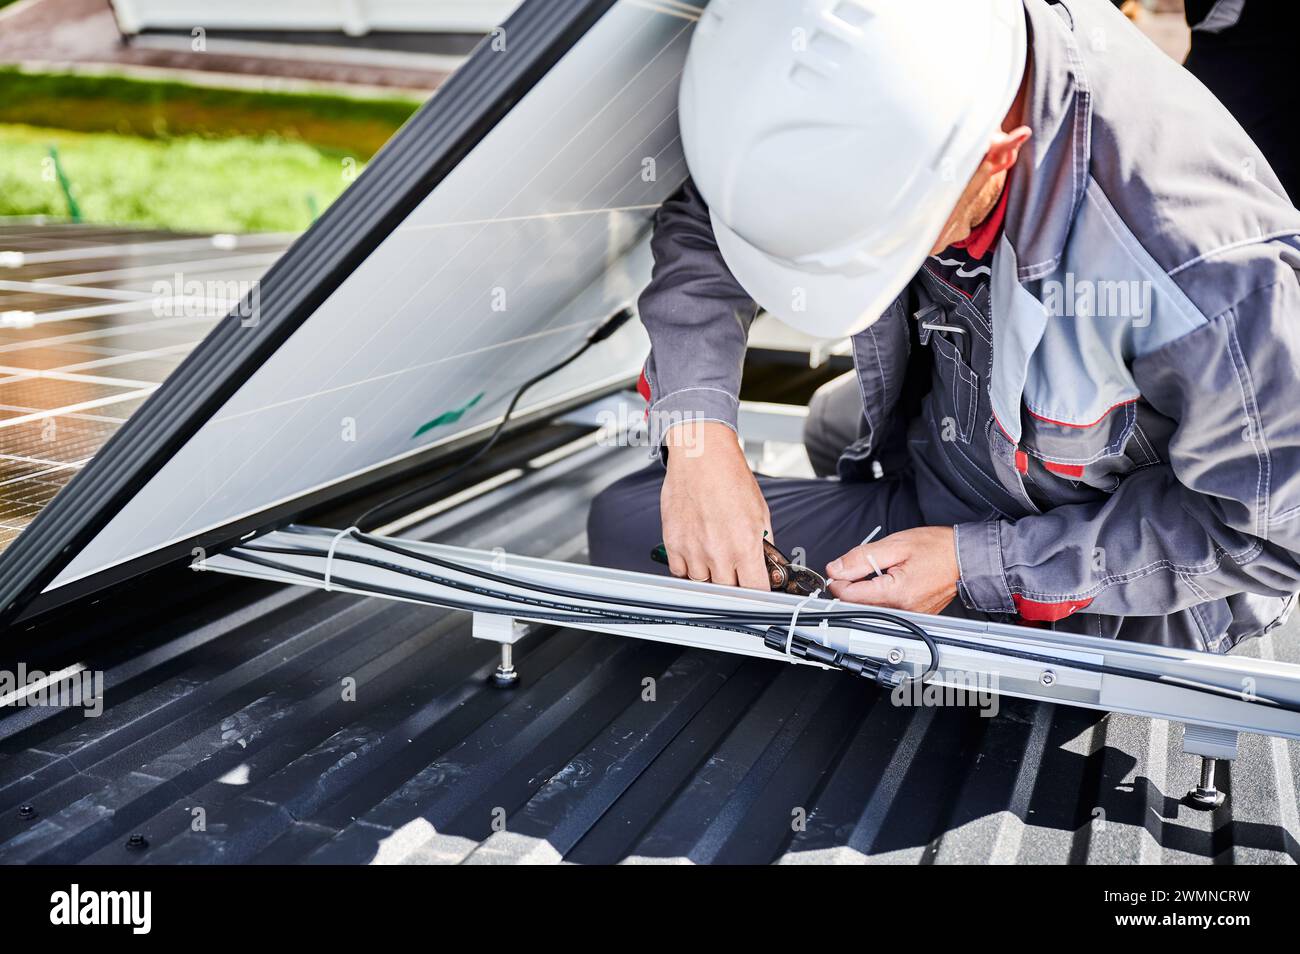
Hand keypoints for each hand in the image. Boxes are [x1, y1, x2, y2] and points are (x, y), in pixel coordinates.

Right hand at [661, 420, 771, 588]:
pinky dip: (688, 568)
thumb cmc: (729, 478)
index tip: (757, 589)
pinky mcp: (673, 543)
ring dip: (709, 576)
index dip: (758, 592)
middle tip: (734, 569)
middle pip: (727, 591)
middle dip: (734, 584)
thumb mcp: (760, 512)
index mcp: (744, 544)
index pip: (755, 589)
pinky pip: (679, 572)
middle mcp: (718, 552)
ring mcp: (693, 550)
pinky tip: (696, 553)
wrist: (701, 458)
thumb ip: (763, 543)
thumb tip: (765, 564)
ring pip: (702, 583)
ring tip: (713, 555)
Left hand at [825, 526, 958, 613]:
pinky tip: (893, 579)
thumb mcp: (895, 545)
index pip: (849, 596)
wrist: (967, 558)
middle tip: (862, 565)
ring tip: (883, 570)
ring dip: (868, 589)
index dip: (839, 580)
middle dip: (853, 584)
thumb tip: (836, 568)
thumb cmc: (938, 548)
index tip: (840, 568)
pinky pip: (888, 607)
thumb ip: (861, 558)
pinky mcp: (914, 614)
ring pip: (872, 606)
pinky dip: (883, 593)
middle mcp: (902, 610)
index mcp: (895, 593)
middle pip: (858, 603)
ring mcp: (909, 615)